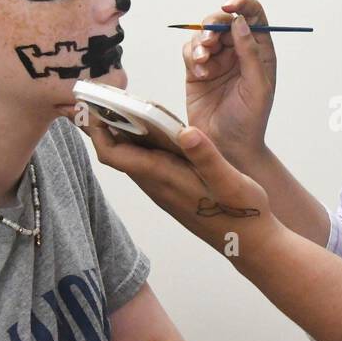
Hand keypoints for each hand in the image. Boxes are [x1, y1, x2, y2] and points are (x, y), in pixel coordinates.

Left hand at [80, 117, 281, 260]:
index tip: (90, 104)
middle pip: (116, 154)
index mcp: (165, 178)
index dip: (98, 130)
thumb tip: (184, 131)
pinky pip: (144, 164)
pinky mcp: (172, 191)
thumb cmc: (243, 212)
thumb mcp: (230, 181)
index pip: (115, 154)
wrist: (251, 243)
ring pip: (129, 159)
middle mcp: (157, 185)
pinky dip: (137, 144)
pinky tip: (149, 130)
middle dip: (102, 126)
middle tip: (94, 97)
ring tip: (117, 106)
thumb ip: (207, 156)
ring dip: (119, 135)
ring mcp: (163, 190)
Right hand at [183, 0, 276, 164]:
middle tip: (209, 40)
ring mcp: (217, 59)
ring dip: (201, 41)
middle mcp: (238, 51)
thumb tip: (240, 21)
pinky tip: (200, 72)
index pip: (253, 15)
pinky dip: (192, 55)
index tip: (229, 5)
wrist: (227, 147)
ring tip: (203, 61)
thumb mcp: (257, 87)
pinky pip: (190, 50)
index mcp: (259, 51)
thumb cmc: (249, 121)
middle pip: (223, 20)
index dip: (242, 3)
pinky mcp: (197, 70)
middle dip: (213, 24)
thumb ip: (249, 53)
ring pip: (203, 33)